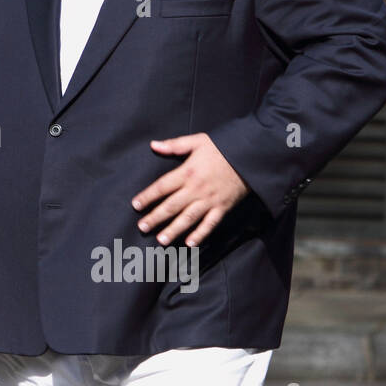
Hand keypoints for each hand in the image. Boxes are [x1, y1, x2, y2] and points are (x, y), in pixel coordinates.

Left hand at [131, 132, 249, 247]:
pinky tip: (190, 243)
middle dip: (155, 218)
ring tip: (161, 240)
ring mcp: (209, 200)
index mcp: (187, 172)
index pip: (162, 186)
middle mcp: (196, 189)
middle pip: (171, 206)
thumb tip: (154, 145)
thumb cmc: (223, 148)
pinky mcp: (222, 208)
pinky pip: (209, 224)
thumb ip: (174, 145)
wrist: (250, 156)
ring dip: (173, 230)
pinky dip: (200, 234)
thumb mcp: (198, 141)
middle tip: (142, 227)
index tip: (136, 205)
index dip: (148, 196)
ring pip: (188, 218)